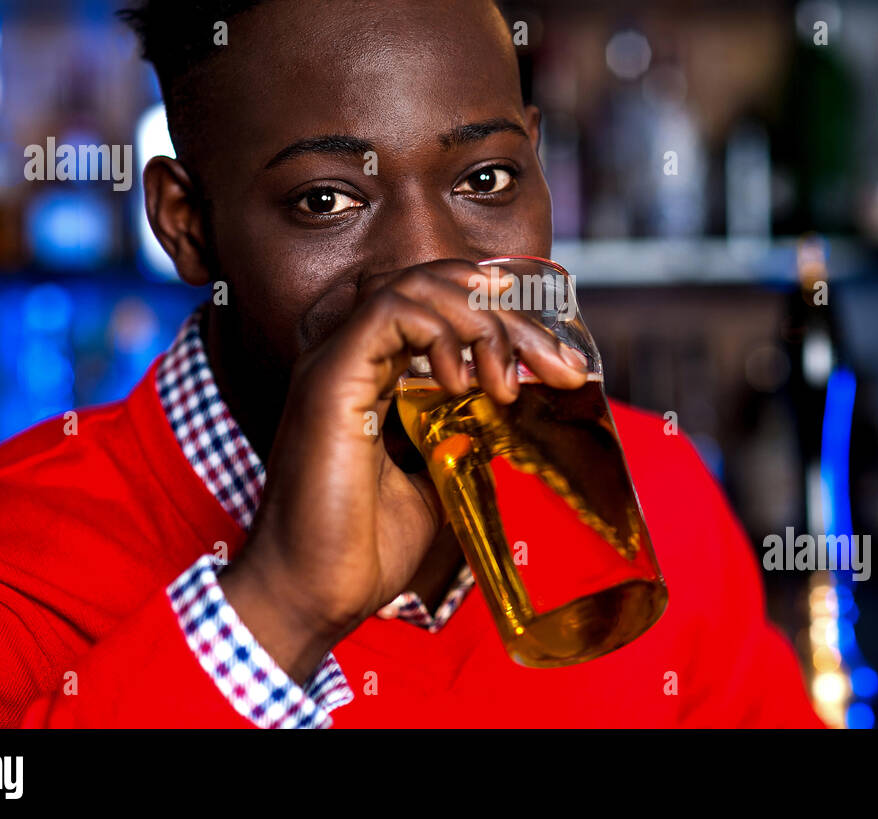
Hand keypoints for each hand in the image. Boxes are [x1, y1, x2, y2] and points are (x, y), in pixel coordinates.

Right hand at [217, 259, 588, 681]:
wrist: (317, 594)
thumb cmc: (365, 547)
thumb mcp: (439, 479)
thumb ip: (466, 437)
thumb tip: (515, 419)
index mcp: (375, 372)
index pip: (445, 306)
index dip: (508, 321)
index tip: (560, 367)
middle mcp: (352, 354)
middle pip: (440, 285)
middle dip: (512, 316)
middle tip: (559, 368)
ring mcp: (337, 360)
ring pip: (416, 284)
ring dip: (482, 321)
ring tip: (508, 382)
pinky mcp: (331, 377)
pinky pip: (390, 310)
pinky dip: (441, 332)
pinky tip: (464, 383)